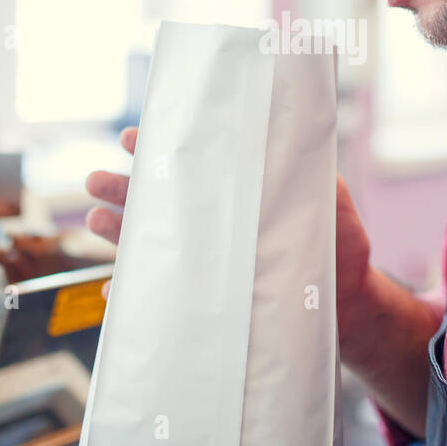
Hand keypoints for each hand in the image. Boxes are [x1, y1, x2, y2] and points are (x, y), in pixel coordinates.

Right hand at [83, 127, 374, 329]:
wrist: (351, 308)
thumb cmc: (342, 251)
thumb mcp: (334, 206)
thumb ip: (313, 180)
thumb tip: (293, 150)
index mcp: (239, 194)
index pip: (195, 165)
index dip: (163, 148)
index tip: (135, 136)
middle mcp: (216, 226)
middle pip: (160, 201)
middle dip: (123, 187)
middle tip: (96, 179)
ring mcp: (209, 263)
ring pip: (151, 243)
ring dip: (118, 232)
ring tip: (95, 219)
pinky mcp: (209, 301)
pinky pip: (161, 299)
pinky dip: (134, 297)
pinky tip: (115, 292)